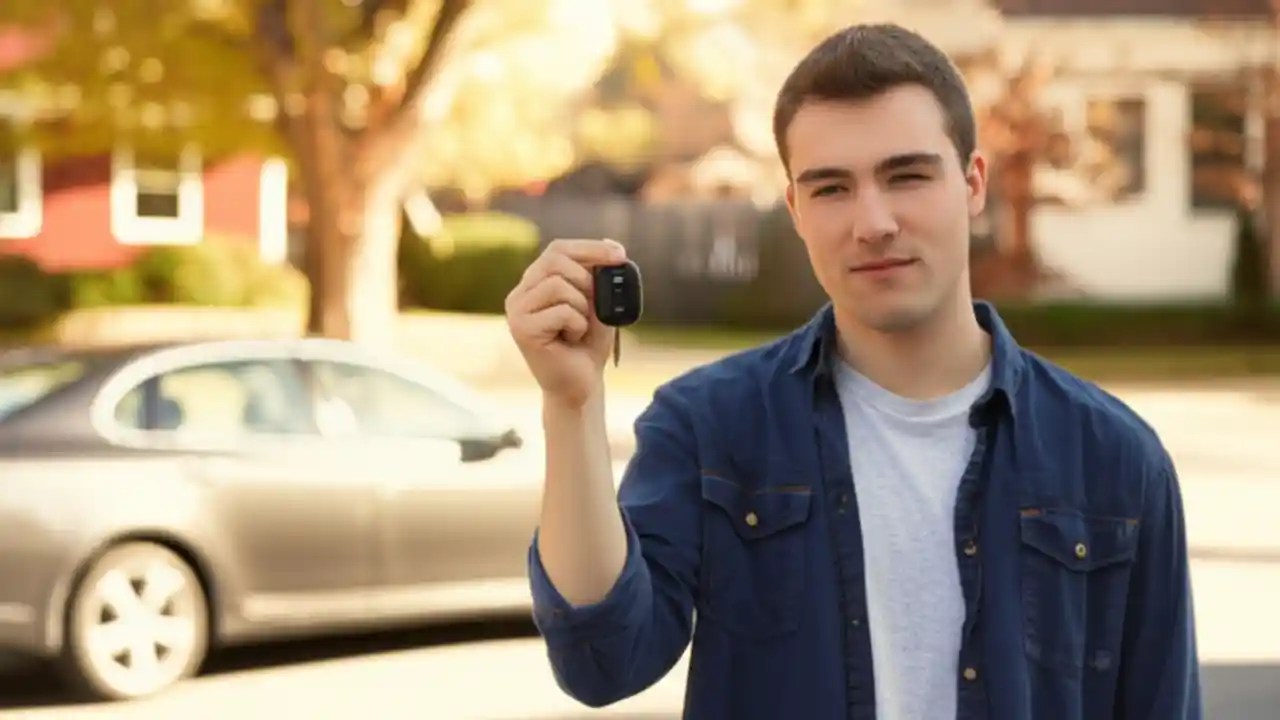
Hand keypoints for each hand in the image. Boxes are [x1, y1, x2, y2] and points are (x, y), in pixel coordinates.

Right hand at [505, 238, 626, 407]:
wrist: (579, 385)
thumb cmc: (587, 344)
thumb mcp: (598, 303)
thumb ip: (599, 276)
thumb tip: (611, 245)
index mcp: (536, 282)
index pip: (559, 249)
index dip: (590, 248)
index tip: (620, 255)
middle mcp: (520, 293)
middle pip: (556, 260)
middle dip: (586, 280)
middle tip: (593, 307)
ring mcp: (517, 311)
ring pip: (559, 285)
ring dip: (582, 309)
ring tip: (577, 329)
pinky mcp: (521, 329)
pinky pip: (561, 311)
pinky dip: (577, 325)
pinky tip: (571, 340)